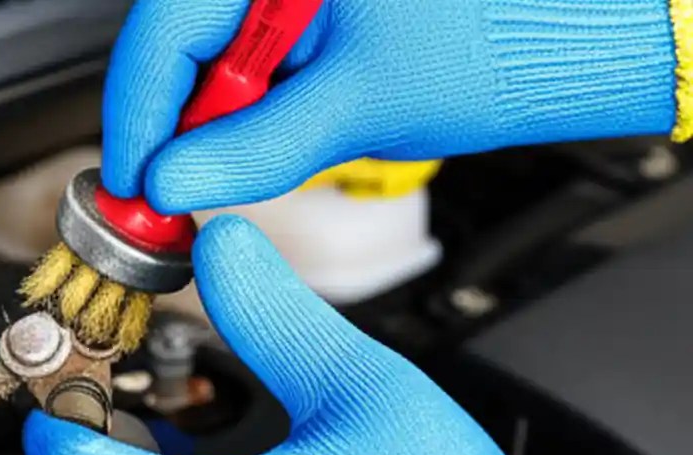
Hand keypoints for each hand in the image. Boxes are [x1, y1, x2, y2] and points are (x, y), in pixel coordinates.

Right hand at [103, 0, 677, 211]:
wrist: (564, 38)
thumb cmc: (491, 41)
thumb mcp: (357, 104)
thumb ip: (252, 148)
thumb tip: (171, 183)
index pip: (165, 27)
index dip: (137, 113)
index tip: (132, 181)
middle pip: (177, 42)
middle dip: (165, 124)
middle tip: (158, 194)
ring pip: (209, 58)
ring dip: (200, 123)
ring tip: (203, 177)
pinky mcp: (307, 17)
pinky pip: (248, 63)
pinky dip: (238, 113)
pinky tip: (243, 148)